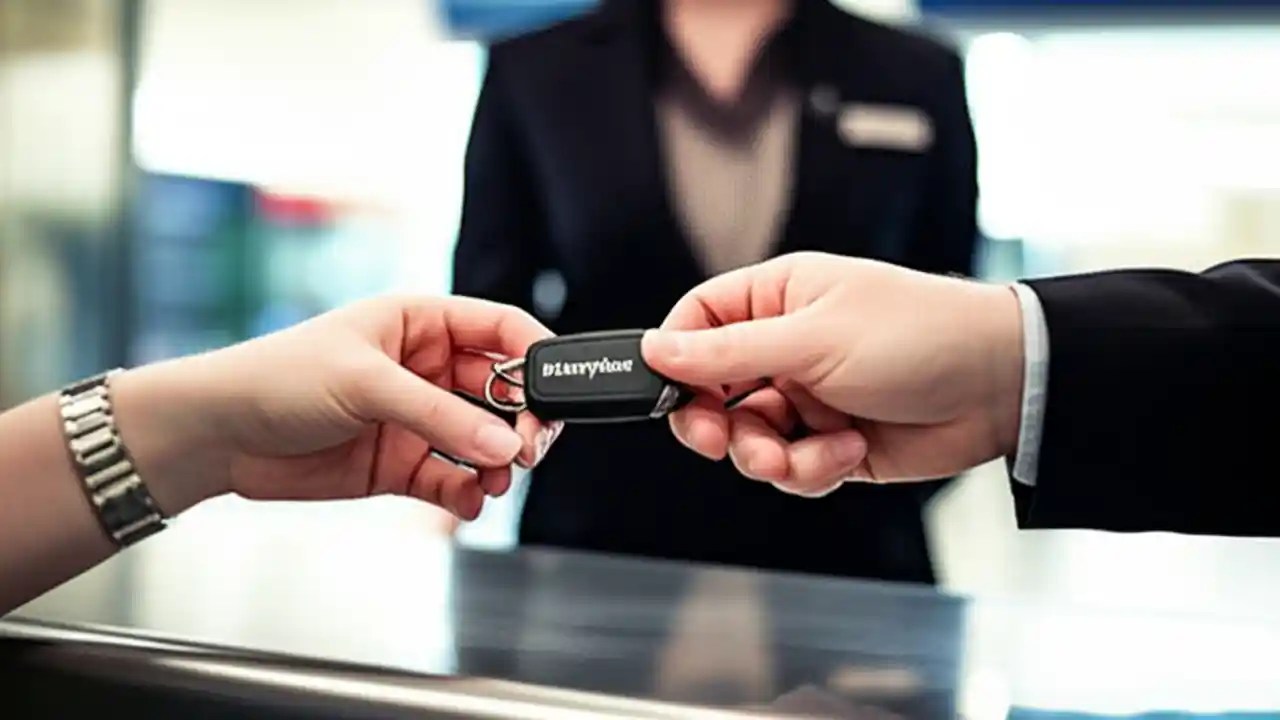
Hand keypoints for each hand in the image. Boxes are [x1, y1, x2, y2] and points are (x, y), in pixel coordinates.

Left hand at [110, 295, 561, 520]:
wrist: (218, 435)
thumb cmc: (277, 377)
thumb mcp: (365, 383)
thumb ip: (439, 415)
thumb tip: (504, 442)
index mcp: (421, 323)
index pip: (500, 330)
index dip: (534, 356)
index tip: (556, 390)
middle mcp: (427, 369)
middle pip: (503, 391)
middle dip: (524, 420)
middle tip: (528, 449)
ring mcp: (416, 419)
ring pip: (484, 440)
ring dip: (500, 462)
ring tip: (497, 480)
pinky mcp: (402, 464)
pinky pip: (454, 479)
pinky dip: (469, 493)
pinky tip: (470, 501)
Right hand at [641, 252, 1023, 495]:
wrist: (1001, 387)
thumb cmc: (918, 335)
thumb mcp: (812, 339)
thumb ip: (727, 352)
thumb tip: (656, 349)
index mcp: (777, 299)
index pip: (697, 323)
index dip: (676, 360)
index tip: (666, 394)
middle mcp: (786, 346)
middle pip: (712, 392)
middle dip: (715, 424)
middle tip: (722, 441)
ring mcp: (808, 396)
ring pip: (749, 439)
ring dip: (770, 456)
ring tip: (805, 453)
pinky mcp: (831, 442)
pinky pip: (791, 467)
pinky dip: (812, 469)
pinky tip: (849, 451)